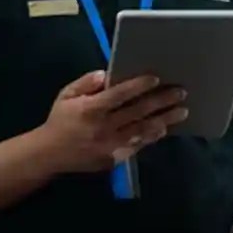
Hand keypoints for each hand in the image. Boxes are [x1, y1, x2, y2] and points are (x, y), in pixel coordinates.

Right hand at [39, 70, 187, 173]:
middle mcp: (104, 127)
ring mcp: (111, 145)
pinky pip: (138, 145)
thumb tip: (107, 74)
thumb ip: (86, 83)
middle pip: (137, 112)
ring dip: (164, 120)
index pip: (119, 95)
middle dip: (160, 101)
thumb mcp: (66, 95)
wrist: (50, 154)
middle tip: (180, 92)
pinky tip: (164, 128)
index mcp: (91, 109)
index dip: (138, 86)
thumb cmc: (60, 120)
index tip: (156, 79)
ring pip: (143, 130)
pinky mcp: (115, 158)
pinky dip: (152, 136)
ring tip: (182, 111)